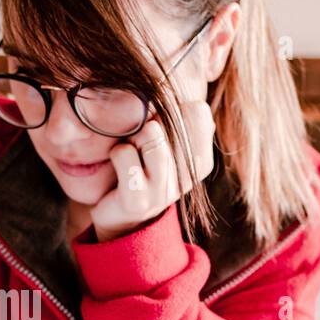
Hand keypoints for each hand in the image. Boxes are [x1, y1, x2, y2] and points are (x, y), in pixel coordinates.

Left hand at [89, 100, 215, 242]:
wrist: (120, 217)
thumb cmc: (143, 170)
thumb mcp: (169, 145)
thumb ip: (183, 122)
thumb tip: (194, 102)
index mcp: (201, 162)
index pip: (198, 112)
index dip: (174, 109)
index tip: (162, 127)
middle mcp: (187, 178)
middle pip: (171, 121)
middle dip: (149, 122)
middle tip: (140, 141)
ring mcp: (162, 192)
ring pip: (151, 135)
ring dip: (133, 136)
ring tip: (131, 149)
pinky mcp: (137, 200)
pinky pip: (125, 154)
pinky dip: (117, 152)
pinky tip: (119, 163)